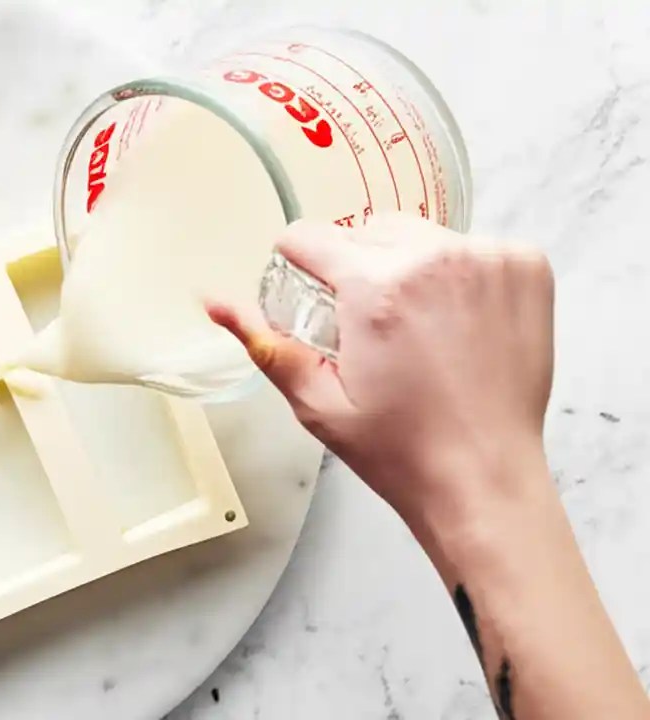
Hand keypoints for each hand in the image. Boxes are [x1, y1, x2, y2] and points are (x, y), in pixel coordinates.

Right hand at [208, 214, 554, 525]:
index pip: (311, 236)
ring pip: (420, 233)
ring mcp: (485, 260)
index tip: (305, 284)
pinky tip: (454, 319)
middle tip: (364, 323)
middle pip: (366, 228)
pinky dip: (459, 271)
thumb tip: (215, 302)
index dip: (297, 260)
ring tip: (412, 323)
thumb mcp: (315, 400)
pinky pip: (472, 246)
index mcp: (374, 288)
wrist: (483, 476)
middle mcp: (433, 260)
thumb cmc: (401, 448)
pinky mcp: (525, 267)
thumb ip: (264, 342)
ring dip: (406, 264)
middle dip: (354, 265)